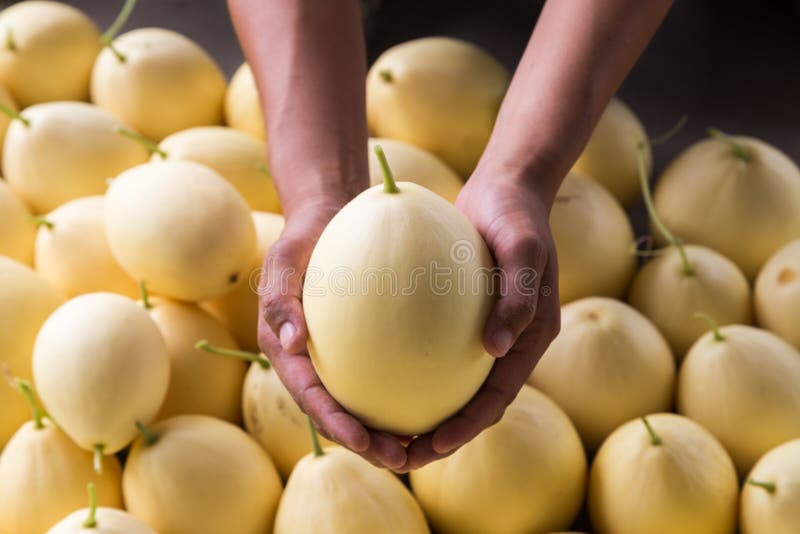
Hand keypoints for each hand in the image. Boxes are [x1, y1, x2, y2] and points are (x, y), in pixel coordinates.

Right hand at [257, 199, 408, 469]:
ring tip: (420, 449)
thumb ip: (280, 298)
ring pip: (357, 403)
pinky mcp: (355, 346)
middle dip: (364, 443)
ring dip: (383, 431)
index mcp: (284, 351)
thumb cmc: (304, 238)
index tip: (364, 442)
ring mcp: (331, 357)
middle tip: (400, 459)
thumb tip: (291, 345)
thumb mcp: (284, 258)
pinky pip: (377, 375)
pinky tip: (433, 403)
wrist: (325, 221)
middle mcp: (307, 362)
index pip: (310, 396)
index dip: (334, 424)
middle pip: (334, 413)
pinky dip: (398, 395)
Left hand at [398, 170, 562, 470]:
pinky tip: (377, 372)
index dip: (467, 427)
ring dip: (427, 411)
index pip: (497, 397)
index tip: (432, 446)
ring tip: (385, 429)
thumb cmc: (517, 215)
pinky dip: (415, 370)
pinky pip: (439, 351)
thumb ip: (517, 297)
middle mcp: (510, 342)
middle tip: (401, 454)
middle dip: (442, 435)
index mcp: (531, 338)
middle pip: (475, 403)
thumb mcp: (523, 247)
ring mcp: (488, 330)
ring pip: (455, 384)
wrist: (507, 190)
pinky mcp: (465, 316)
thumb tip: (496, 348)